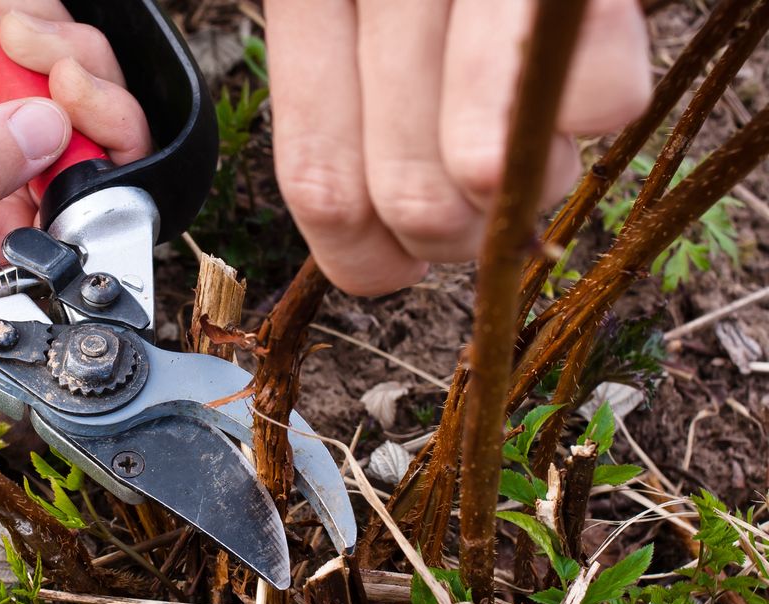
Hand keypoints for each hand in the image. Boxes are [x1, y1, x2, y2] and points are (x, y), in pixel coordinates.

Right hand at [0, 1, 148, 296]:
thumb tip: (45, 133)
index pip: (86, 222)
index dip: (102, 158)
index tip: (72, 96)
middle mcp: (0, 217)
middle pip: (94, 147)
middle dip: (80, 80)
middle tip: (34, 40)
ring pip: (66, 97)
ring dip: (46, 41)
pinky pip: (20, 64)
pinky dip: (15, 27)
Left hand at [264, 0, 650, 294]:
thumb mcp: (346, 8)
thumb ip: (341, 108)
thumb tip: (371, 239)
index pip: (322, 182)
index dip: (365, 255)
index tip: (397, 259)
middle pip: (411, 196)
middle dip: (456, 232)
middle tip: (477, 194)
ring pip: (489, 171)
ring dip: (525, 182)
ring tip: (526, 128)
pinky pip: (600, 103)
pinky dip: (593, 111)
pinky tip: (572, 76)